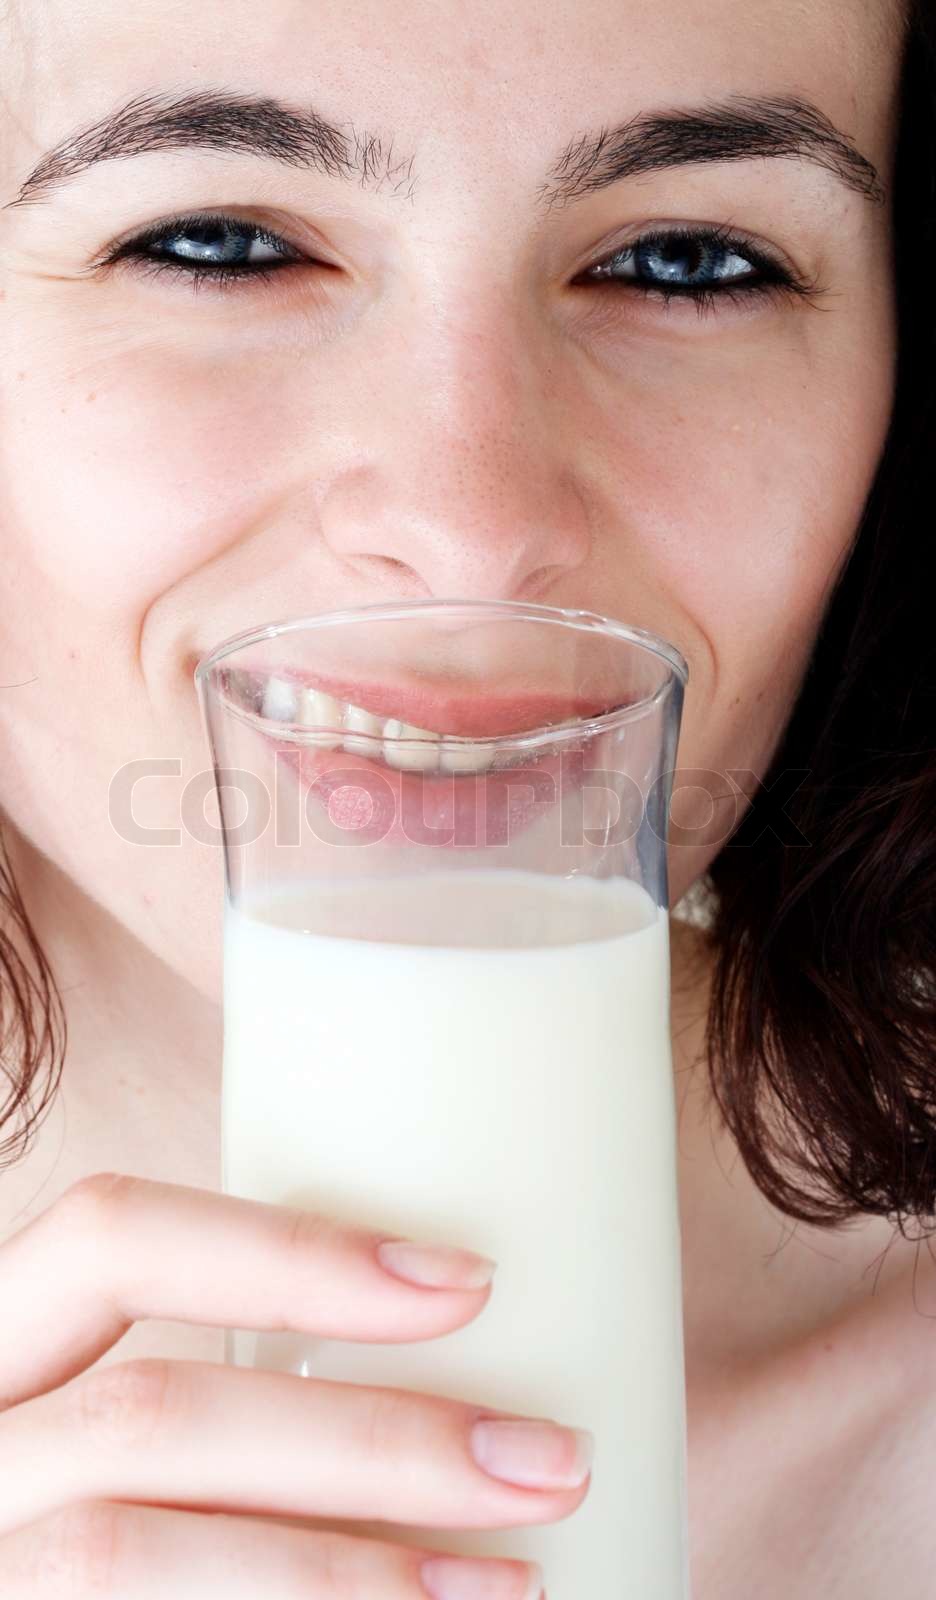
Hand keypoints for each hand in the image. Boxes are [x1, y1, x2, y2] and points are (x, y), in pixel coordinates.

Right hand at [0, 1174, 591, 1595]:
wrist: (57, 1596)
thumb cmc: (121, 1509)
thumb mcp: (119, 1432)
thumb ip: (221, 1406)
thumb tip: (452, 1330)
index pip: (107, 1238)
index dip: (283, 1251)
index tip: (465, 1278)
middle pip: (151, 1417)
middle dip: (370, 1440)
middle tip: (547, 1460)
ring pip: (128, 1557)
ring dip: (347, 1570)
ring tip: (511, 1582)